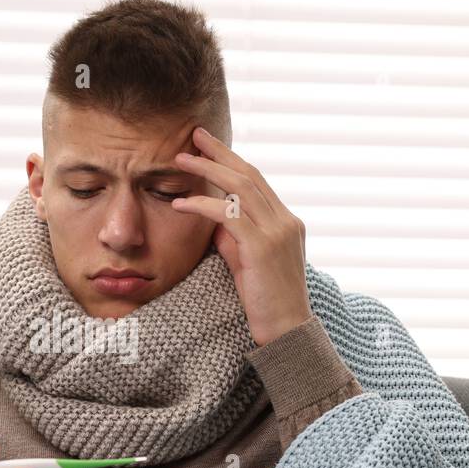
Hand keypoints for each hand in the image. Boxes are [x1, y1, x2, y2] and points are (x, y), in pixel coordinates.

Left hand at [171, 126, 312, 345]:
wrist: (287, 332)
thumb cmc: (265, 302)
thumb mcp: (246, 262)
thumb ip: (232, 237)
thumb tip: (211, 215)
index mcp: (286, 222)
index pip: (256, 181)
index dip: (231, 160)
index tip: (207, 145)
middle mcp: (286, 221)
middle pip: (249, 174)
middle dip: (220, 152)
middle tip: (194, 135)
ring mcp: (278, 232)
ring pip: (241, 188)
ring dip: (208, 170)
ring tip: (181, 160)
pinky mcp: (263, 248)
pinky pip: (230, 216)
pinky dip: (203, 205)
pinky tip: (182, 203)